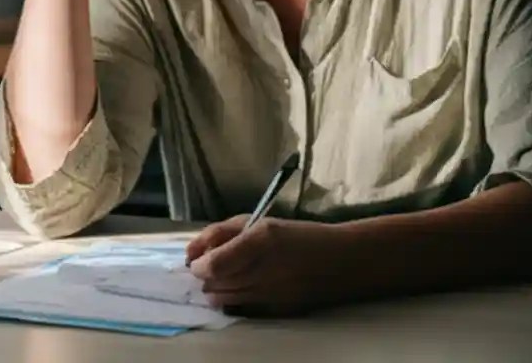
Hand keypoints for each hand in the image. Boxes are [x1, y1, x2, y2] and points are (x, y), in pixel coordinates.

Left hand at [186, 215, 351, 316]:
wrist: (341, 261)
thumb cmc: (298, 235)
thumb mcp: (259, 222)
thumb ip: (221, 232)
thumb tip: (190, 252)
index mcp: (260, 240)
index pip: (213, 264)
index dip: (199, 264)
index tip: (200, 259)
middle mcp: (263, 269)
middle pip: (214, 284)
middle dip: (205, 276)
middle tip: (213, 265)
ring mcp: (270, 293)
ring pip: (223, 299)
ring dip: (216, 288)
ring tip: (227, 275)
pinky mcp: (275, 310)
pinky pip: (240, 308)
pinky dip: (232, 299)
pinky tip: (241, 287)